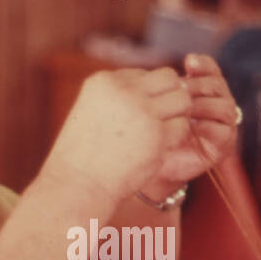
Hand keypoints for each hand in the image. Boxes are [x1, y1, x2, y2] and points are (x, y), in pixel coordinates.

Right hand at [41, 66, 192, 205]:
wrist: (78, 185)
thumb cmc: (82, 155)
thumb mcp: (90, 112)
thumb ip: (117, 98)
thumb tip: (151, 93)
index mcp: (104, 81)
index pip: (143, 74)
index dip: (147, 95)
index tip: (137, 116)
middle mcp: (124, 90)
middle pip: (168, 78)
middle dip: (171, 95)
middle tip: (163, 117)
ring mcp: (142, 111)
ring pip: (181, 99)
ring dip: (177, 115)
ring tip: (162, 132)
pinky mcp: (157, 134)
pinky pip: (182, 126)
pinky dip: (176, 137)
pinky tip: (160, 147)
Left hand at [140, 53, 238, 193]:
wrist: (152, 163)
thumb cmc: (153, 131)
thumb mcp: (158, 103)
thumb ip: (169, 85)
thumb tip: (178, 65)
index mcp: (205, 92)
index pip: (212, 71)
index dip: (204, 65)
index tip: (188, 62)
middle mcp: (217, 106)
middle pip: (219, 85)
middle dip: (199, 85)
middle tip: (181, 90)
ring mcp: (223, 125)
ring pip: (225, 106)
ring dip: (204, 105)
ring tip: (184, 109)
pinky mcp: (224, 145)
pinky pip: (224, 130)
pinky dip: (207, 126)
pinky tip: (190, 126)